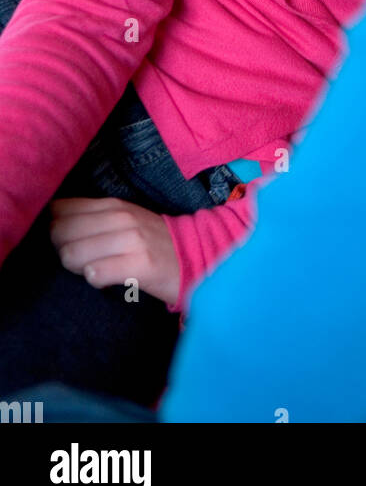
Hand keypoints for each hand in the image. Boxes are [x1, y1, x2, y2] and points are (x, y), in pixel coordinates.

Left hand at [49, 196, 179, 306]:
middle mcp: (121, 217)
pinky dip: (94, 279)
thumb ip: (91, 218)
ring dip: (76, 268)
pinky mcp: (141, 265)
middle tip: (80, 261)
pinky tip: (105, 280)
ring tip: (92, 270)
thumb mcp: (123, 220)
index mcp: (112, 205)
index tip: (66, 240)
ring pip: (72, 254)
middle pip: (60, 233)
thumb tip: (51, 223)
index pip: (61, 209)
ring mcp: (132, 240)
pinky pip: (96, 274)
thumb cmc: (150, 241)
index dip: (55, 228)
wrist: (194, 256)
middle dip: (61, 251)